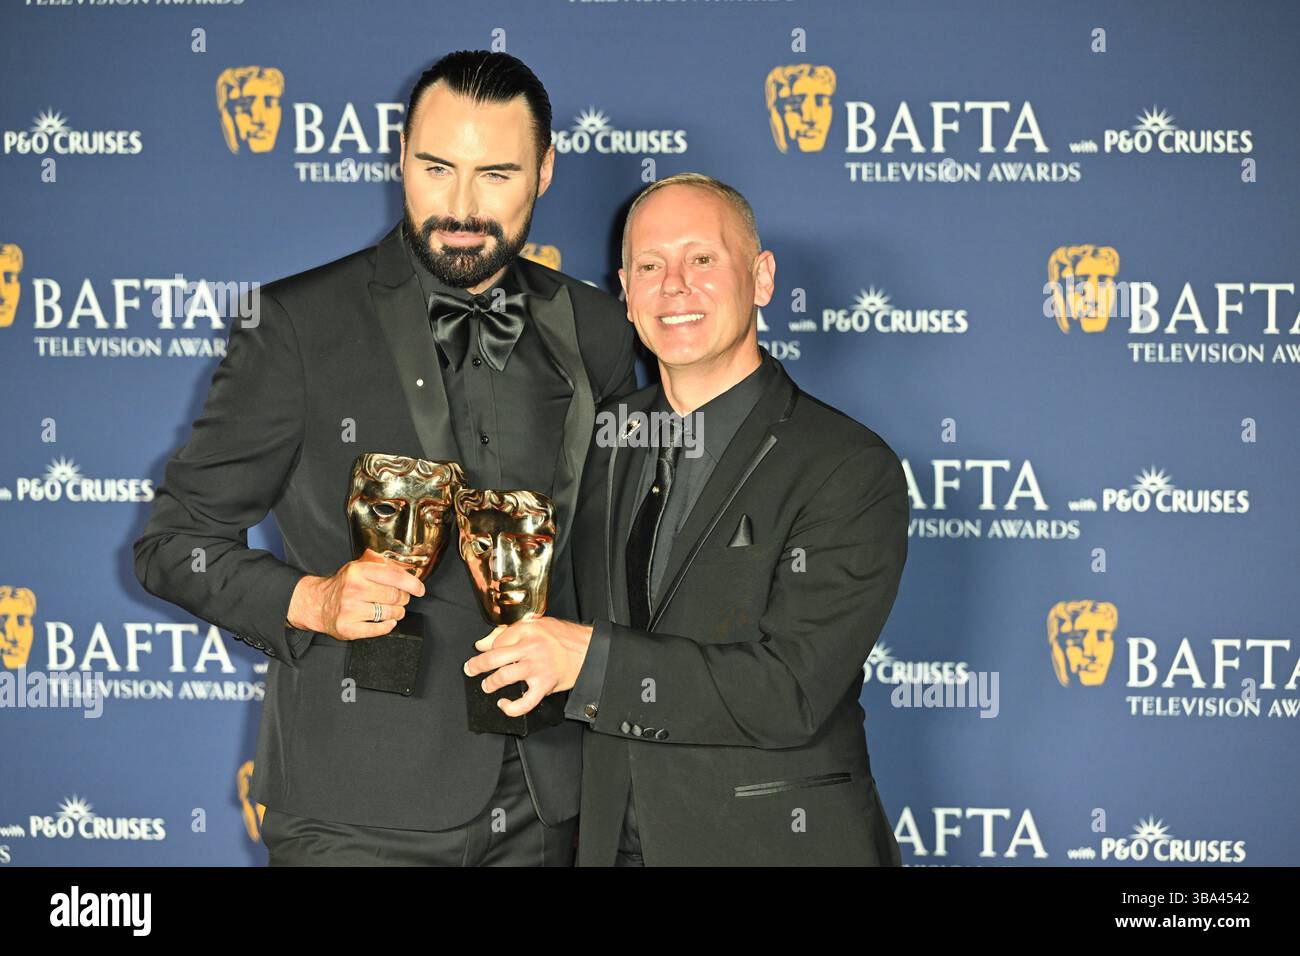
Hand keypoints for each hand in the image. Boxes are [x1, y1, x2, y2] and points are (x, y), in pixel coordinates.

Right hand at [287, 549, 424, 640]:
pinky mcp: (348, 628)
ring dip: (397, 613)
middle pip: (394, 596)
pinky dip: (388, 626)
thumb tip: (410, 572)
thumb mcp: (358, 568)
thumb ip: (381, 568)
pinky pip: (378, 629)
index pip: (394, 576)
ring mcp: (349, 610)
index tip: (419, 589)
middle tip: (401, 599)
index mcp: (358, 571)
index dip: (412, 584)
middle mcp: (353, 589)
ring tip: (393, 610)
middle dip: (403, 599)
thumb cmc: (342, 585)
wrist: (317, 603)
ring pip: (389, 613)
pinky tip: (387, 621)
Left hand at [463, 616, 592, 716]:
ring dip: (490, 684)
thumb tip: (483, 643)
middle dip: (477, 665)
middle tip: (470, 669)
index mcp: (528, 630)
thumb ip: (508, 632)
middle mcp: (531, 648)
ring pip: (504, 677)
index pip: (498, 640)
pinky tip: (504, 704)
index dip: (487, 648)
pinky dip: (510, 707)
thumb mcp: (537, 624)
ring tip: (487, 686)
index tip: (483, 652)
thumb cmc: (564, 638)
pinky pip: (523, 702)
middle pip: (494, 657)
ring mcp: (537, 668)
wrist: (589, 650)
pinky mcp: (544, 685)